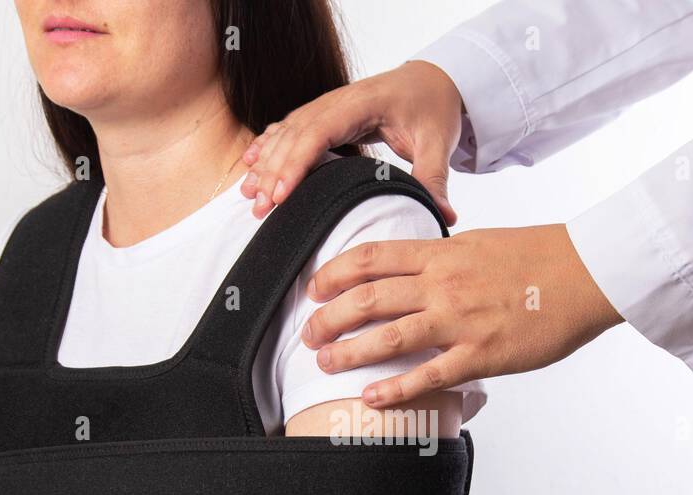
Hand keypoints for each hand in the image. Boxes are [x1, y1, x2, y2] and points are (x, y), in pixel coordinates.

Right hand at [241, 60, 462, 222]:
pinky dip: (269, 145)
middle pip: (296, 135)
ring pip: (288, 132)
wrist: (432, 80)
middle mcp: (337, 101)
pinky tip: (250, 163)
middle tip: (260, 207)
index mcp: (361, 103)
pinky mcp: (325, 115)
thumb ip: (436, 178)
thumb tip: (444, 216)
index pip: (320, 132)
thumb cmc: (432, 107)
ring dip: (266, 161)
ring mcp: (328, 106)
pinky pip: (290, 128)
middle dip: (274, 171)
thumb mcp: (438, 142)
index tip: (282, 193)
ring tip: (249, 193)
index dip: (298, 163)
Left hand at [303, 224, 622, 406]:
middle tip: (309, 333)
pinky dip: (395, 388)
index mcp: (443, 253)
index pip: (371, 257)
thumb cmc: (540, 256)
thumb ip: (443, 257)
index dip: (334, 273)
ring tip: (326, 364)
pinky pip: (429, 375)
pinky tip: (370, 398)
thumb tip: (415, 266)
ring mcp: (461, 321)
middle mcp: (444, 285)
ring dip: (349, 352)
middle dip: (329, 317)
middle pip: (368, 298)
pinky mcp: (482, 355)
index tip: (314, 287)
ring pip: (389, 336)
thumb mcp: (481, 242)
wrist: (588, 273)